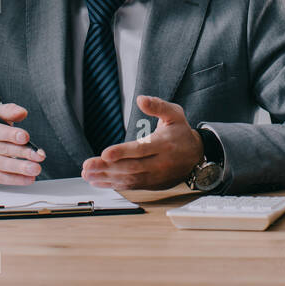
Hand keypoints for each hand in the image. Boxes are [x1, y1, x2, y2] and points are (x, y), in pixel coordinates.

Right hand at [0, 103, 45, 184]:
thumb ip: (9, 111)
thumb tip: (22, 112)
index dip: (11, 134)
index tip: (25, 137)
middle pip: (2, 149)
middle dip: (22, 152)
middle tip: (38, 156)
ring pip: (2, 165)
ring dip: (20, 168)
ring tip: (35, 168)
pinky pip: (0, 178)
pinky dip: (15, 179)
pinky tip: (28, 178)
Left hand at [80, 95, 203, 190]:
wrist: (197, 156)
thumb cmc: (182, 133)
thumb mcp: (174, 114)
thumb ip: (157, 106)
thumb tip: (141, 99)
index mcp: (164, 144)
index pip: (141, 149)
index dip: (122, 152)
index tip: (105, 153)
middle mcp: (159, 163)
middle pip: (131, 167)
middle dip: (107, 168)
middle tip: (87, 166)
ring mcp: (155, 176)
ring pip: (129, 179)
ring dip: (106, 178)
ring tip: (88, 174)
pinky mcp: (151, 183)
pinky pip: (131, 186)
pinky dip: (113, 185)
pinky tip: (98, 181)